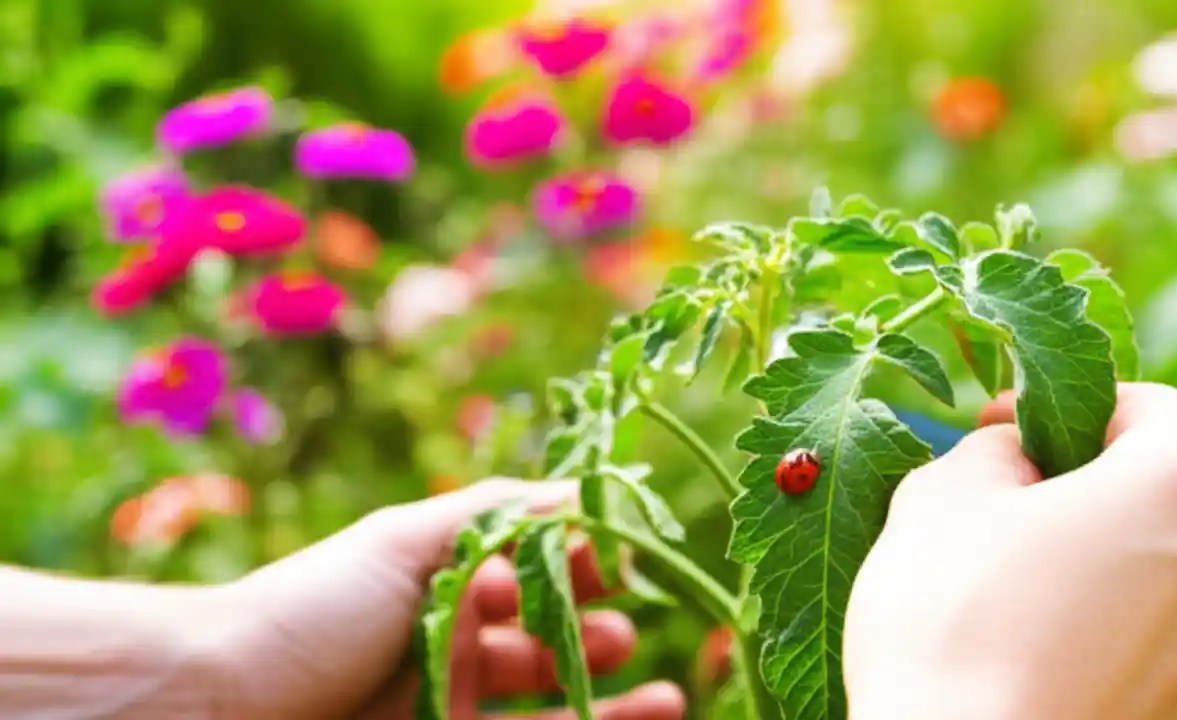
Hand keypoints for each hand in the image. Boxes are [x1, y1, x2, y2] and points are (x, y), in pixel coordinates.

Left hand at [203, 479, 684, 718]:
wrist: (218, 708)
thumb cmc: (311, 610)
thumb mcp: (405, 540)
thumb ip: (499, 511)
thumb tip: (586, 486)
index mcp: (439, 585)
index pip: (530, 570)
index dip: (581, 566)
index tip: (629, 562)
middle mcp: (447, 647)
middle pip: (543, 641)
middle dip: (595, 635)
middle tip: (629, 634)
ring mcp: (445, 709)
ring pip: (548, 706)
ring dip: (610, 702)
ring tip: (668, 697)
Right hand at [843, 383, 1176, 719]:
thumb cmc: (951, 631)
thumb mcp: (942, 496)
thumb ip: (992, 449)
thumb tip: (1014, 456)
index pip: (1149, 408)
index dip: (1068, 407)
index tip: (1006, 431)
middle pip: (1161, 495)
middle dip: (1084, 491)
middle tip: (999, 511)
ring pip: (1159, 574)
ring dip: (1097, 566)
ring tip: (1008, 595)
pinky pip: (1155, 646)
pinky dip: (1106, 634)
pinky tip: (1032, 652)